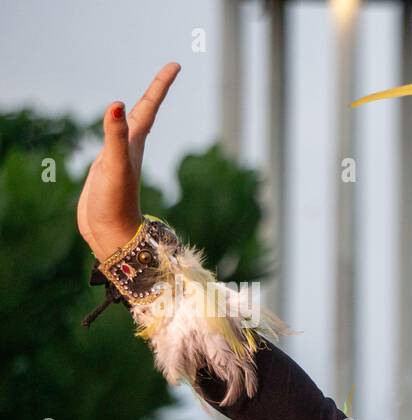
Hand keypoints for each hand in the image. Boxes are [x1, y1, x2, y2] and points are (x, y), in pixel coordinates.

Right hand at [77, 62, 180, 263]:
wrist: (111, 235)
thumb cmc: (115, 203)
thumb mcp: (114, 166)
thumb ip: (115, 135)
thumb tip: (116, 103)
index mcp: (134, 143)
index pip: (149, 106)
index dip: (160, 84)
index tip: (176, 64)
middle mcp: (130, 149)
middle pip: (143, 112)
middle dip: (154, 91)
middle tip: (168, 72)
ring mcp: (119, 160)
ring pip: (130, 127)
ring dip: (139, 110)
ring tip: (147, 96)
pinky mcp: (108, 171)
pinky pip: (115, 142)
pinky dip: (117, 130)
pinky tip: (117, 131)